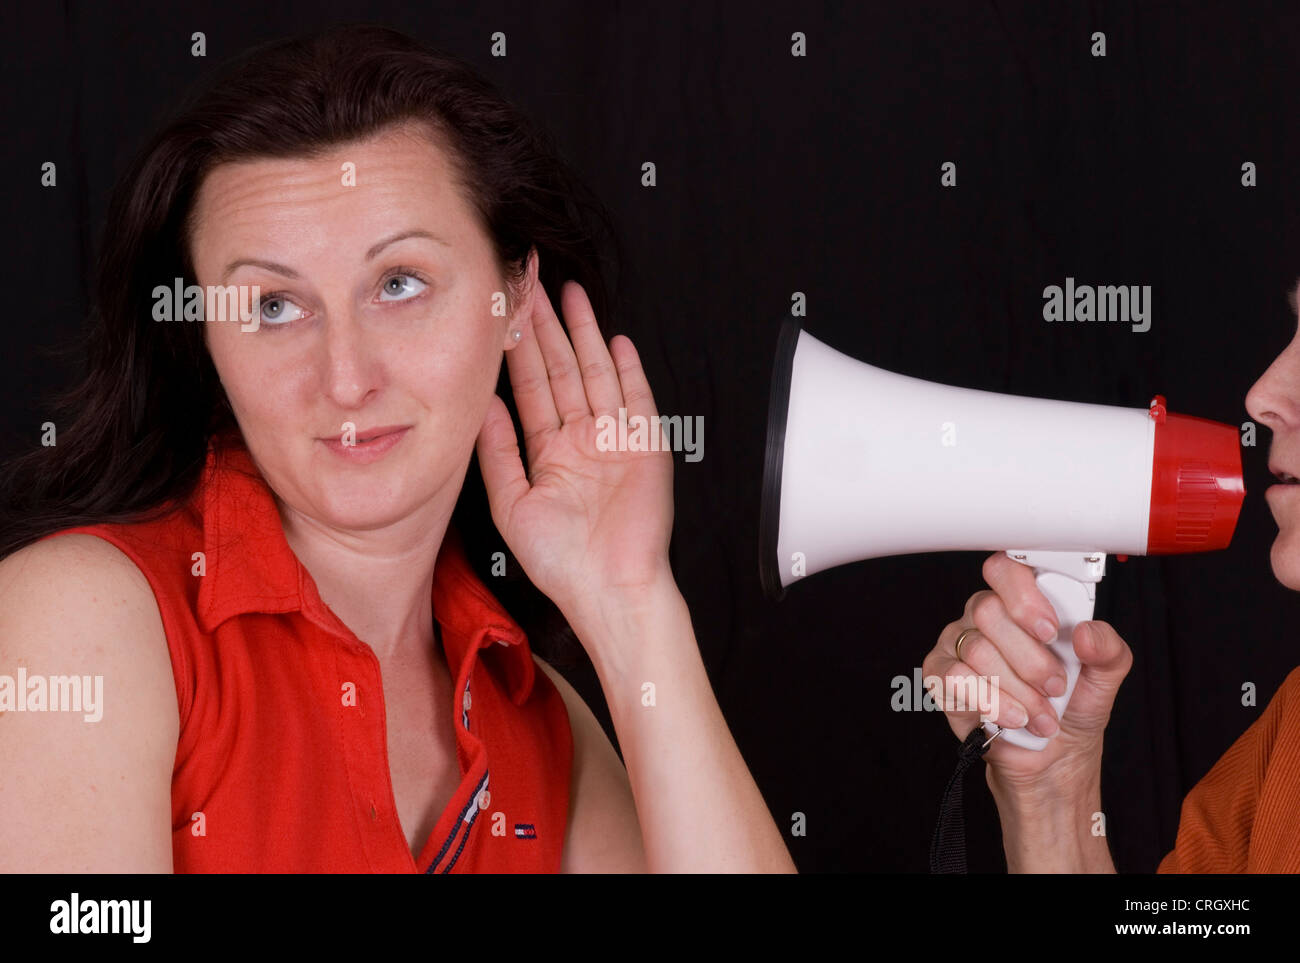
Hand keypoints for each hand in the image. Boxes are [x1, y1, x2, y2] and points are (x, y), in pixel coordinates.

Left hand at [475, 277, 674, 628]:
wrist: (608, 589)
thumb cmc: (562, 562)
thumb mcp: (512, 504)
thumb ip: (498, 452)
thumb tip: (483, 406)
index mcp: (548, 452)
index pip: (529, 386)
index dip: (516, 347)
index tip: (505, 311)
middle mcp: (581, 440)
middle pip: (561, 369)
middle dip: (547, 325)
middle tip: (532, 281)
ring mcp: (615, 440)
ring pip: (596, 374)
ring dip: (583, 335)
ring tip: (569, 294)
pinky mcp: (645, 446)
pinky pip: (637, 399)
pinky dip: (628, 371)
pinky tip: (615, 342)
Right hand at [923, 552, 1133, 798]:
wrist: (1052, 759)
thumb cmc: (1072, 708)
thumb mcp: (1104, 676)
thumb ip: (1107, 648)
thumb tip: (1087, 632)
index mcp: (1022, 603)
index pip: (1005, 569)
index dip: (1023, 595)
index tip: (1051, 631)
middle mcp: (985, 617)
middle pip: (988, 611)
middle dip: (1030, 659)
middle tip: (1054, 686)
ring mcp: (958, 644)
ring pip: (977, 650)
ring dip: (1017, 692)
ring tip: (1039, 715)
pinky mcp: (941, 677)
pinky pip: (954, 679)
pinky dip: (990, 703)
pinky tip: (1010, 718)